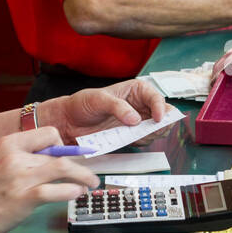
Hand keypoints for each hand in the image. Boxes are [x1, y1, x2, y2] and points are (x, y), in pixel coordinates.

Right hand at [0, 126, 98, 232]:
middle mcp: (16, 155)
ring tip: (91, 184)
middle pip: (59, 153)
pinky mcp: (25, 197)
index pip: (48, 133)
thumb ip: (20, 158)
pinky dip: (72, 190)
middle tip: (87, 174)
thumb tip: (48, 161)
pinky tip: (77, 193)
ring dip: (83, 176)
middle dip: (78, 164)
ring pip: (63, 168)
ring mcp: (21, 176)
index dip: (61, 146)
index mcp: (9, 143)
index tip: (67, 157)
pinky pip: (57, 190)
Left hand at [41, 78, 165, 144]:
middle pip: (161, 115)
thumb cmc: (82, 104)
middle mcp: (139, 105)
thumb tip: (135, 119)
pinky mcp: (131, 135)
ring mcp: (137, 122)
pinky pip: (144, 140)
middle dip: (162, 123)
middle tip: (154, 130)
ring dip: (152, 134)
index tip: (157, 118)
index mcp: (135, 90)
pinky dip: (141, 142)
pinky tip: (132, 140)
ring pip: (156, 129)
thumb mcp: (99, 99)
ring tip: (139, 135)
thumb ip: (118, 107)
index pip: (155, 97)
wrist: (70, 121)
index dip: (160, 107)